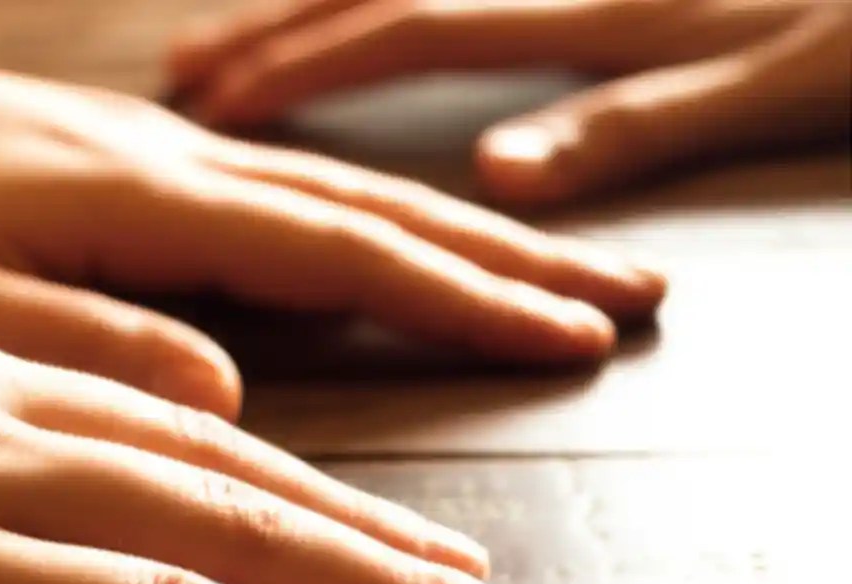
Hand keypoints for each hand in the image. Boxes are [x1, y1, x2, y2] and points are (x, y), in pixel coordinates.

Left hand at [0, 0, 664, 420]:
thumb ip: (78, 342)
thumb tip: (222, 390)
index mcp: (142, 197)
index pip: (339, 250)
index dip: (461, 297)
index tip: (567, 334)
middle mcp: (178, 166)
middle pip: (379, 209)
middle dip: (511, 257)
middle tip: (626, 294)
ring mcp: (168, 161)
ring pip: (349, 195)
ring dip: (466, 235)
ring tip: (562, 271)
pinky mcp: (144, 171)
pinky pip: (294, 195)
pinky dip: (379, 223)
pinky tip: (406, 242)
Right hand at [172, 0, 851, 203]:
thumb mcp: (781, 78)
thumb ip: (632, 125)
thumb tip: (492, 179)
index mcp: (597, 9)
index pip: (422, 37)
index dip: (315, 68)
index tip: (222, 108)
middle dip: (282, 36)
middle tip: (189, 77)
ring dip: (312, 13)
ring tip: (225, 51)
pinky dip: (379, 2)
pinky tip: (350, 28)